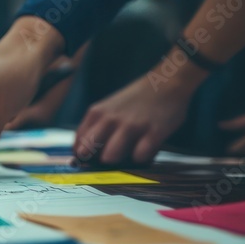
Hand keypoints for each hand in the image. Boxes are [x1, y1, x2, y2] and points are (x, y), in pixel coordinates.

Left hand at [74, 75, 192, 164]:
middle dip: (92, 161)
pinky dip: (140, 159)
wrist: (166, 83)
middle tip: (103, 161)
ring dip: (115, 160)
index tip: (88, 161)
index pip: (78, 142)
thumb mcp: (108, 108)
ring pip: (110, 155)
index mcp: (97, 113)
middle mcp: (111, 119)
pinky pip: (139, 156)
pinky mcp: (153, 133)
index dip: (82, 155)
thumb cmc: (135, 100)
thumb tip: (84, 152)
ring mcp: (132, 126)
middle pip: (88, 150)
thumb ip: (96, 126)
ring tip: (124, 156)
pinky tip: (143, 151)